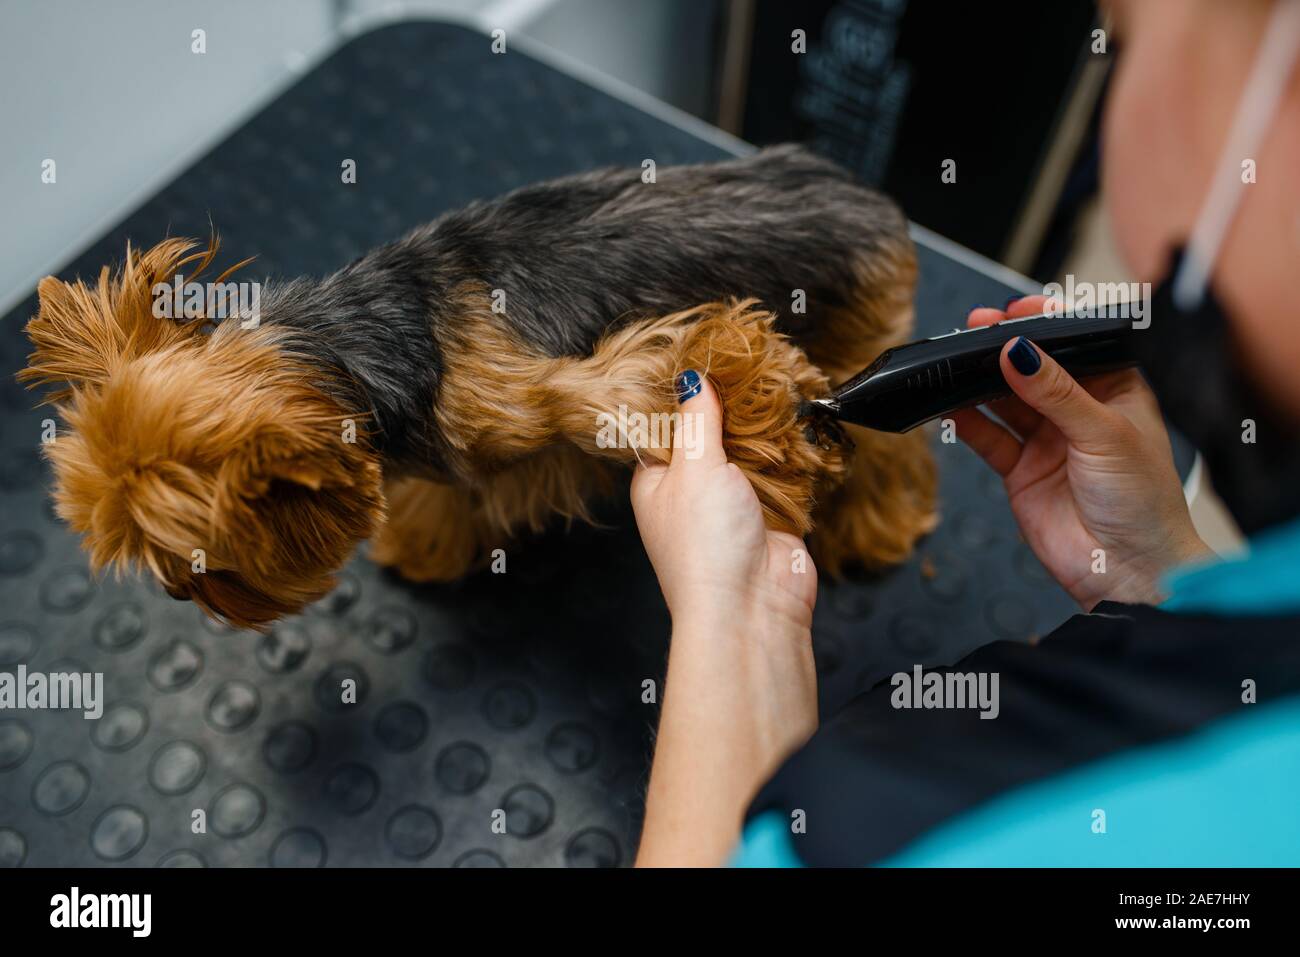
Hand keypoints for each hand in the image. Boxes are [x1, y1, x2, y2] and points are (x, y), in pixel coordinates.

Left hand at [631, 371, 817, 865]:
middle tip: (755, 368)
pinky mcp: (773, 515)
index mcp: (657, 481)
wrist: (753, 608)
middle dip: (734, 409)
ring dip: (768, 430)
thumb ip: (697, 420)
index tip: (710, 358)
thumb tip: (690, 380)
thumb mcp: (694, 468)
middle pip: (714, 434)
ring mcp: (734, 504)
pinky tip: (802, 428)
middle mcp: (693, 492)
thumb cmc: (706, 549)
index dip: (685, 394)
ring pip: (753, 451)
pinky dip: (795, 456)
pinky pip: (785, 474)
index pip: (666, 425)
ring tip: (782, 389)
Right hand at [951, 297, 1212, 609]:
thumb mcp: (1105, 434)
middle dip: (1004, 349)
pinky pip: (989, 438)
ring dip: (981, 383)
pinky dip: (968, 423)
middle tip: (974, 330)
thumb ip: (1057, 392)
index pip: (1077, 346)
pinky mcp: (1021, 471)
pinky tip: (951, 407)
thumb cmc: (1144, 504)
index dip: (1046, 324)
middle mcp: (1079, 413)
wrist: (1129, 571)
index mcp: (1116, 392)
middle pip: (1034, 370)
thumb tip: (1020, 353)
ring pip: (1006, 401)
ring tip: (955, 363)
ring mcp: (1048, 441)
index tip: (1016, 310)